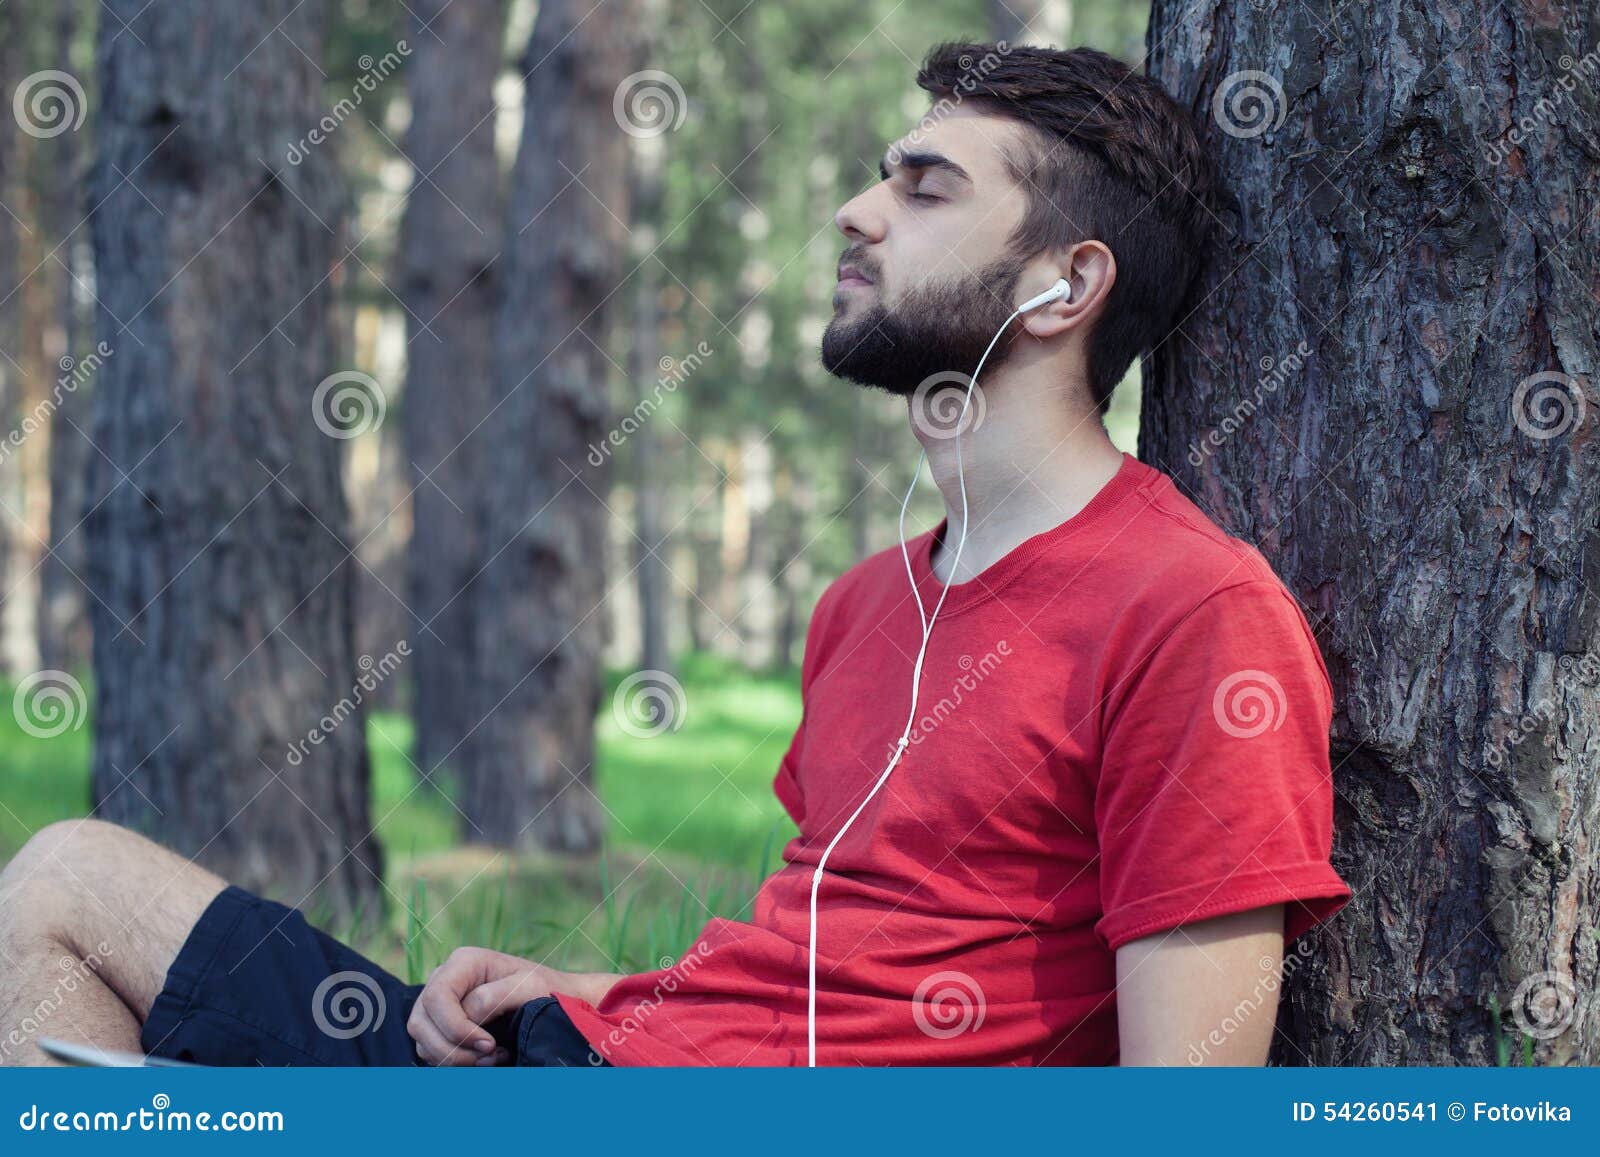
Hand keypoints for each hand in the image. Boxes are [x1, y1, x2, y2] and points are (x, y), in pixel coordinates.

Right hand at [407, 947, 555, 1066]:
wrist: (551, 1000)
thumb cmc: (543, 989)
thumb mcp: (529, 986)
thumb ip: (496, 996)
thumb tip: (467, 1015)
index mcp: (463, 962)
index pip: (437, 998)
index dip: (456, 1028)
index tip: (488, 1045)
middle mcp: (444, 979)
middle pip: (421, 1022)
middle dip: (452, 1049)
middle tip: (489, 1057)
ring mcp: (437, 1003)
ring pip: (422, 1040)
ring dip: (453, 1058)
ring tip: (490, 1059)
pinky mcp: (439, 1025)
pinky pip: (429, 1050)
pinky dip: (453, 1062)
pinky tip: (483, 1059)